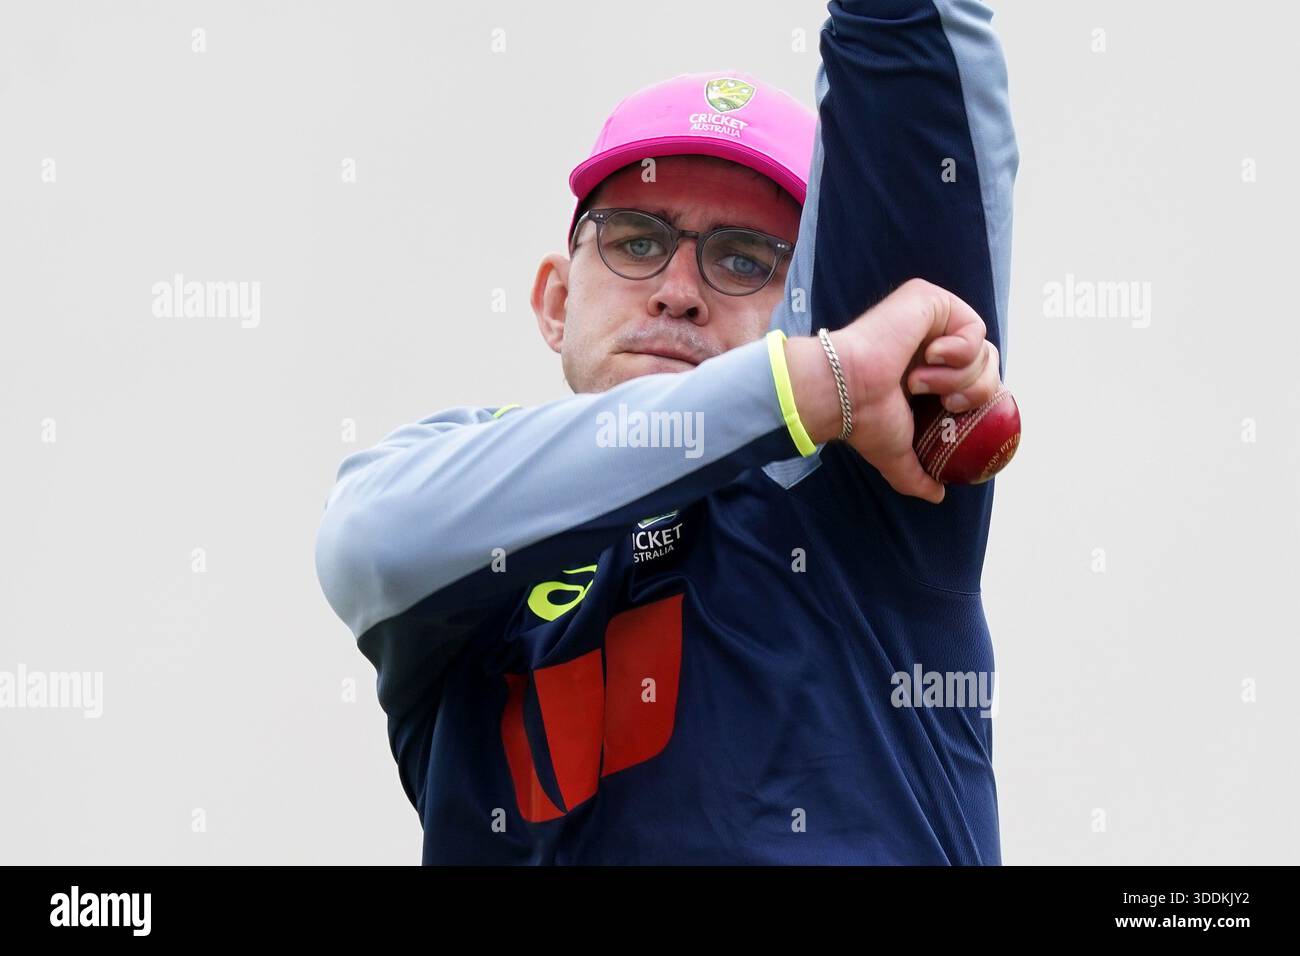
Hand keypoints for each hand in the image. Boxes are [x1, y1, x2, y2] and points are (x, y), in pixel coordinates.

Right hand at [787, 278, 1001, 503]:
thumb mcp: (896, 453)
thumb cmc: (863, 417)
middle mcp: (931, 339)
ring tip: (920, 381)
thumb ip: (917, 474)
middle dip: (972, 390)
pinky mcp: (931, 300)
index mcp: (927, 368)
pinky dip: (957, 353)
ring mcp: (933, 318)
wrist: (847, 392)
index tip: (954, 411)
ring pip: (985, 349)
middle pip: (989, 363)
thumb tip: (937, 495)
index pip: (974, 377)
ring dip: (956, 376)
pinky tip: (927, 358)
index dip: (976, 395)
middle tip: (942, 402)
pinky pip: (974, 328)